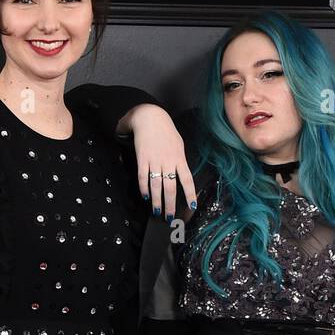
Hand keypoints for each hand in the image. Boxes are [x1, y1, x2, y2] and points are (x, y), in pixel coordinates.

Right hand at [122, 103, 196, 219]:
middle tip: (169, 217)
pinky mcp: (142, 159)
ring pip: (156, 186)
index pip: (187, 180)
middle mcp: (168, 162)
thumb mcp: (178, 145)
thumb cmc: (166, 131)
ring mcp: (154, 161)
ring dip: (156, 201)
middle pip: (170, 188)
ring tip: (157, 211)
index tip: (191, 206)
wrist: (150, 118)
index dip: (190, 194)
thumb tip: (180, 177)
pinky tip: (145, 196)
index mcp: (179, 158)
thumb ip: (179, 161)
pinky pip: (143, 177)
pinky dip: (144, 188)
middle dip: (170, 204)